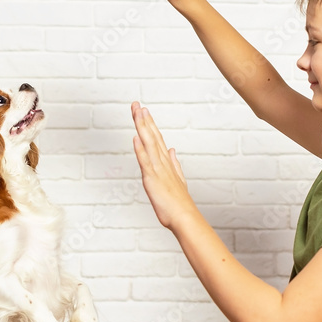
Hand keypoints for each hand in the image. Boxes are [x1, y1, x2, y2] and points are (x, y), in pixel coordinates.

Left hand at [131, 101, 195, 230]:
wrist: (185, 217)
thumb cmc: (179, 203)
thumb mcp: (178, 180)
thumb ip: (174, 164)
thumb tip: (172, 150)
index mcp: (166, 163)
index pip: (157, 139)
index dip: (150, 124)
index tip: (144, 111)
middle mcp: (162, 163)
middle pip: (152, 136)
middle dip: (144, 120)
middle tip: (137, 104)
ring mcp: (158, 169)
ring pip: (149, 144)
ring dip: (142, 127)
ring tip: (137, 112)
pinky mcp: (152, 178)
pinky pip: (145, 161)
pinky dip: (140, 149)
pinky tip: (136, 137)